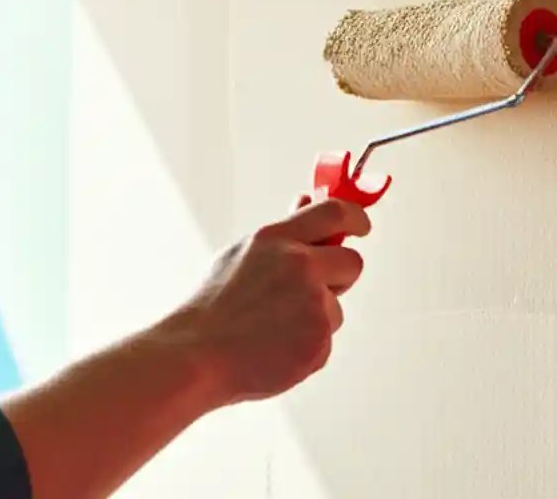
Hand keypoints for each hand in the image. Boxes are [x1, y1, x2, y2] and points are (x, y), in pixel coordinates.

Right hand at [158, 196, 371, 405]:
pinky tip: (275, 348)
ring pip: (336, 308)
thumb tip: (306, 201)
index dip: (356, 218)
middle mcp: (300, 266)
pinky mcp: (319, 343)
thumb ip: (284, 231)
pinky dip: (306, 346)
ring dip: (316, 317)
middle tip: (313, 289)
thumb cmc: (212, 307)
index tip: (360, 226)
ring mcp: (313, 305)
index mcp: (277, 239)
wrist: (195, 356)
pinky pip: (325, 340)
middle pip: (352, 262)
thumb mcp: (242, 254)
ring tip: (273, 327)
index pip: (335, 212)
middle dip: (340, 276)